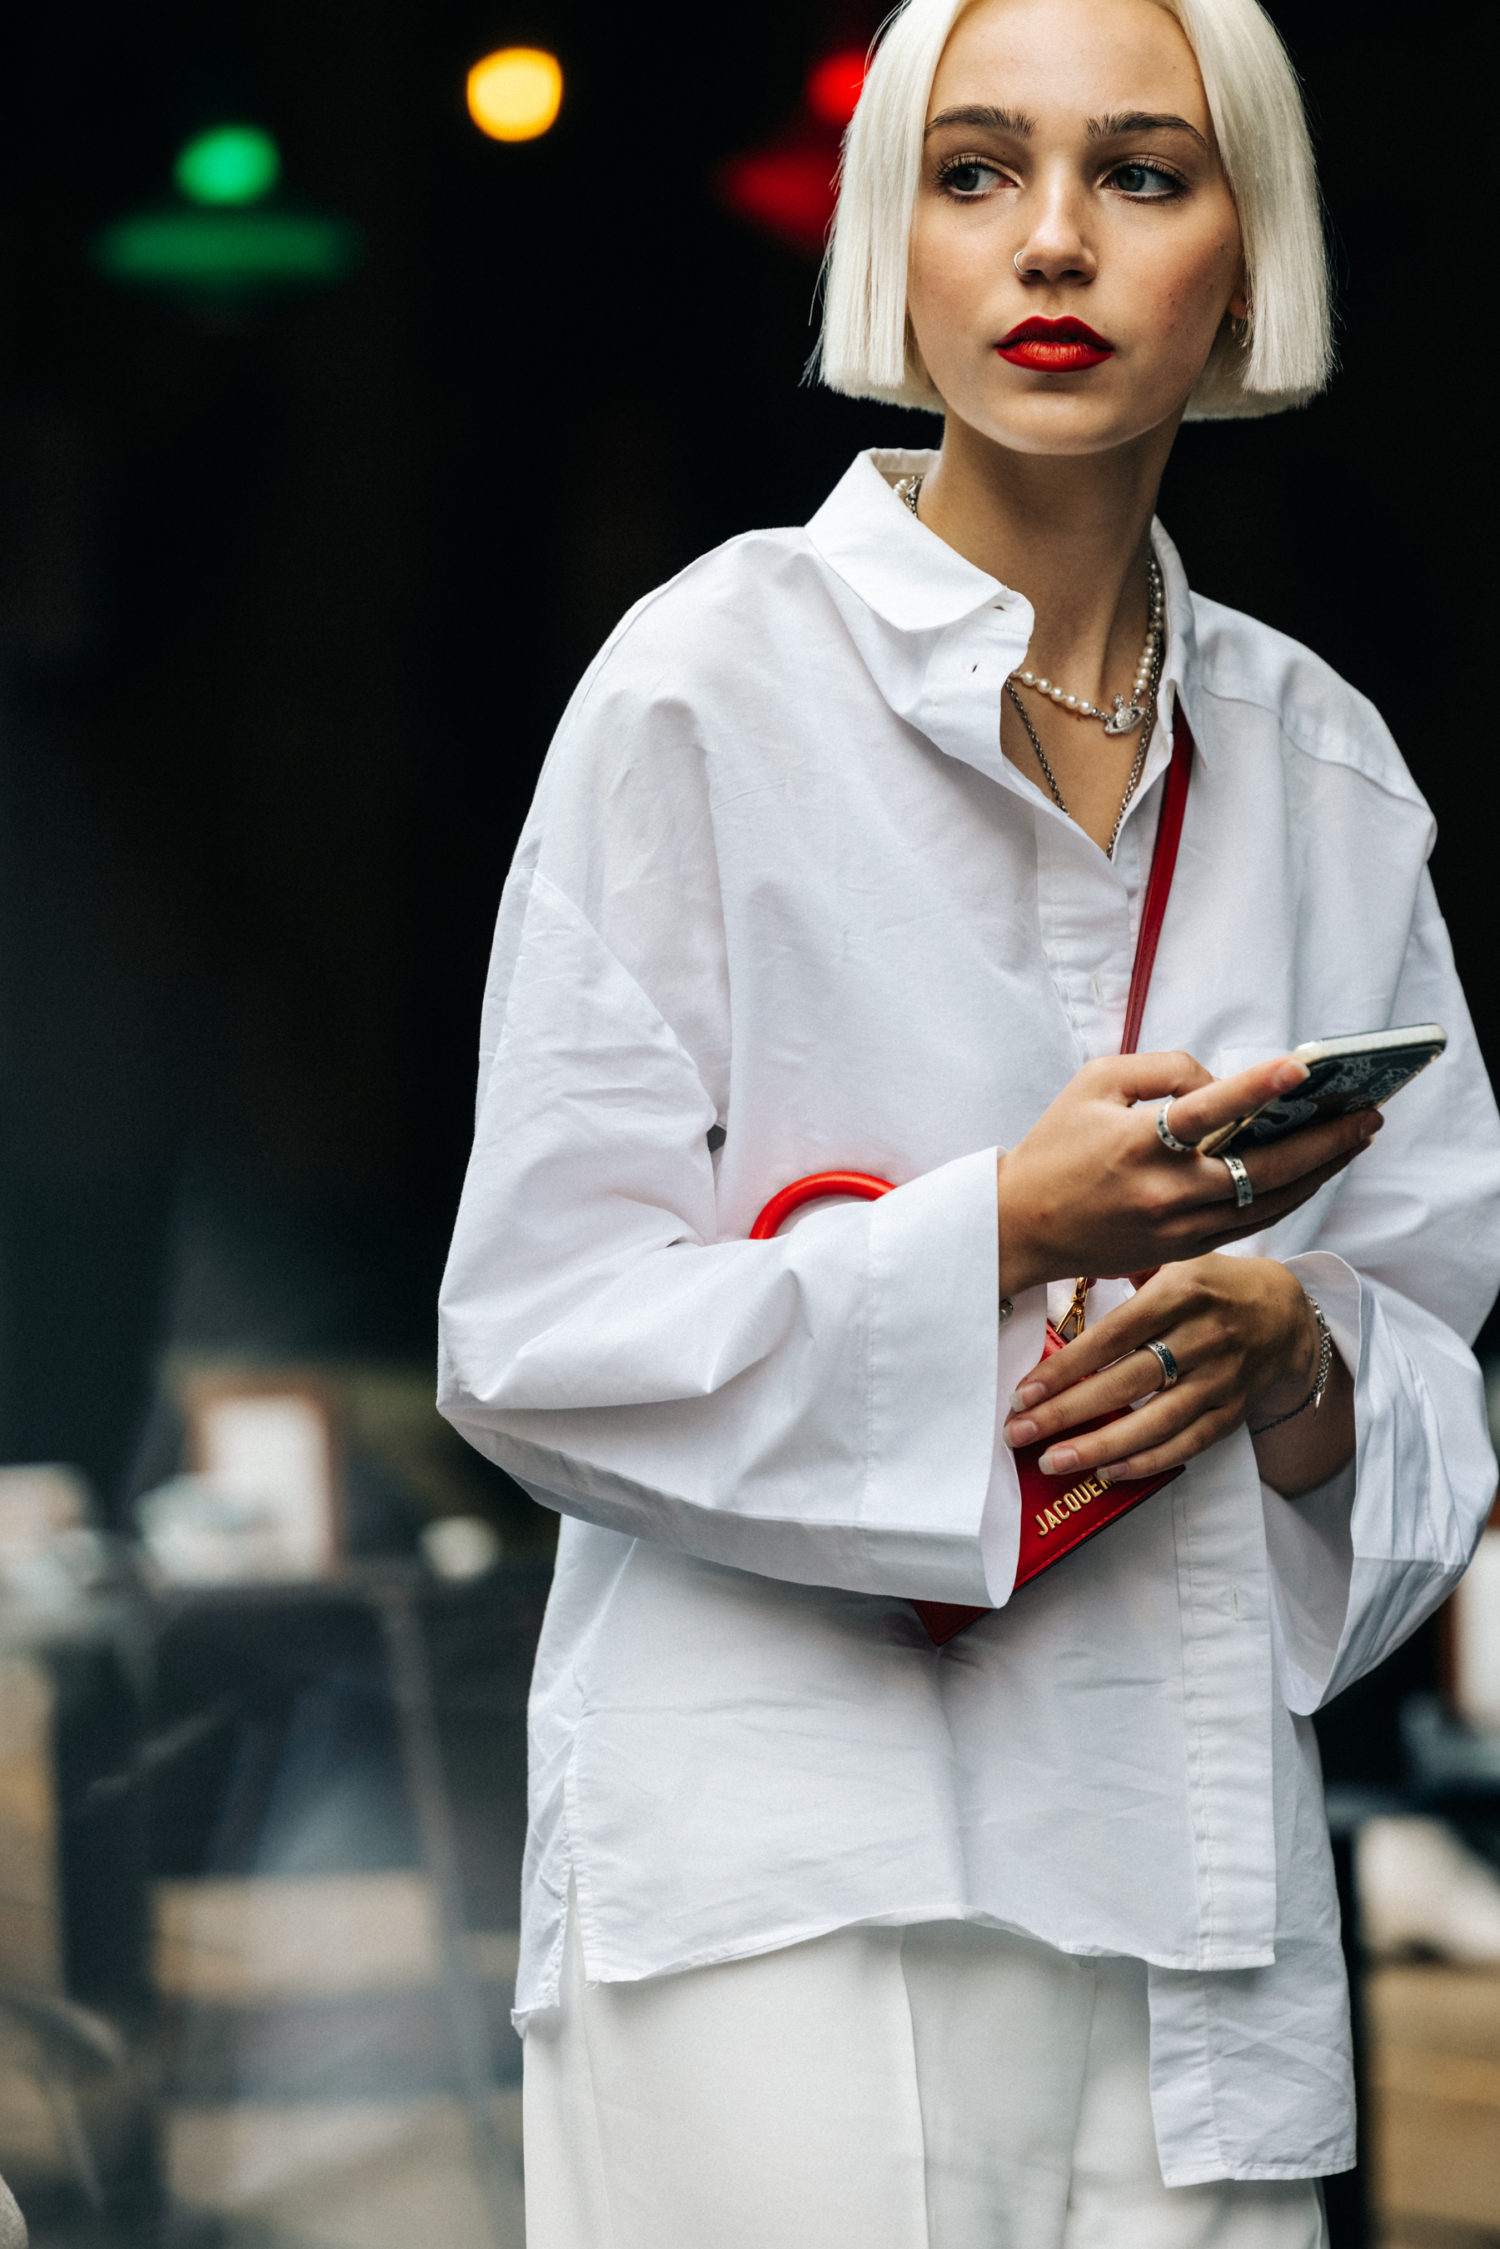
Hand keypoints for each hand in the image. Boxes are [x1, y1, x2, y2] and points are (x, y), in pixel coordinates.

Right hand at [995, 1051, 1380, 1295]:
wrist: (1021, 1226)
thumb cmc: (1055, 1147)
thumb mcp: (1094, 1083)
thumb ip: (1163, 1070)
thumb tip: (1224, 1083)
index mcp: (1135, 1143)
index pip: (1205, 1110)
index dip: (1257, 1086)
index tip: (1304, 1065)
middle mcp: (1163, 1192)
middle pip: (1262, 1171)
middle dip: (1324, 1142)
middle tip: (1368, 1114)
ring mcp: (1176, 1228)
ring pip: (1267, 1202)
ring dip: (1319, 1171)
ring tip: (1355, 1139)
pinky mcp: (1182, 1249)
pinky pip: (1250, 1221)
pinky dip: (1288, 1195)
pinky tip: (1314, 1171)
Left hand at [1002, 1254, 1339, 1486]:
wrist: (1286, 1313)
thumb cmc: (1209, 1284)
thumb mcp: (1174, 1259)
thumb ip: (1124, 1266)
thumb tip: (1066, 1258)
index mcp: (1180, 1292)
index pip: (1114, 1336)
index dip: (1067, 1367)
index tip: (1023, 1393)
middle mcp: (1203, 1336)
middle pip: (1128, 1382)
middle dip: (1068, 1412)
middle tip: (1018, 1433)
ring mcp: (1221, 1378)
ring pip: (1157, 1421)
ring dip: (1101, 1445)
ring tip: (1053, 1461)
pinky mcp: (1234, 1410)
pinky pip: (1189, 1443)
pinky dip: (1148, 1461)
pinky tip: (1107, 1471)